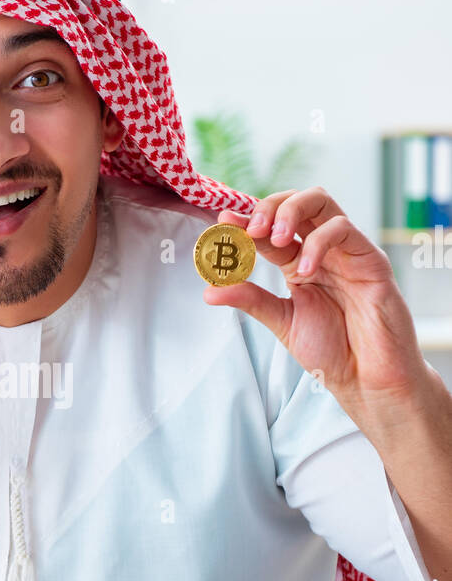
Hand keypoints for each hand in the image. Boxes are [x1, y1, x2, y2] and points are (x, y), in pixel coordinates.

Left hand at [205, 186, 428, 417]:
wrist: (367, 379)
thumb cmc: (332, 351)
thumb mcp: (282, 322)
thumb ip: (251, 300)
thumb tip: (209, 290)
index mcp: (299, 262)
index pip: (270, 229)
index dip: (244, 221)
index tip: (222, 223)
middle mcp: (322, 250)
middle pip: (295, 202)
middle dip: (267, 207)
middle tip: (249, 229)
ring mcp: (346, 251)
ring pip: (321, 202)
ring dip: (290, 211)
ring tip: (271, 238)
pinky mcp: (370, 259)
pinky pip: (344, 230)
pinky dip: (318, 242)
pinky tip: (305, 270)